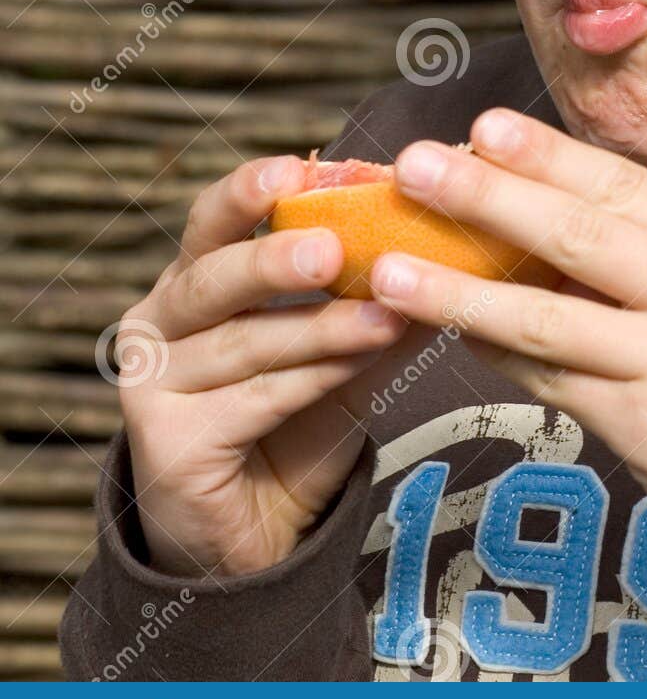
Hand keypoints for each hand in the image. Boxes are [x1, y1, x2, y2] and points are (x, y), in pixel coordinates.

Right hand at [118, 154, 414, 577]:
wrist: (251, 531)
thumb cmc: (290, 420)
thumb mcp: (337, 348)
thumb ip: (371, 296)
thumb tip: (443, 240)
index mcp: (190, 280)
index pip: (209, 220)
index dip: (248, 190)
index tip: (298, 166)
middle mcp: (158, 321)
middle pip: (213, 276)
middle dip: (276, 258)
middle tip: (333, 247)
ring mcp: (151, 384)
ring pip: (246, 342)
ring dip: (321, 328)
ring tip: (385, 315)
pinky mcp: (167, 442)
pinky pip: (251, 400)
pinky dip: (311, 380)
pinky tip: (357, 365)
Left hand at [370, 110, 646, 582]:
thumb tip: (556, 215)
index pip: (631, 189)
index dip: (551, 156)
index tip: (487, 125)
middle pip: (583, 234)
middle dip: (491, 194)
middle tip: (418, 163)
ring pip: (548, 314)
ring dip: (459, 287)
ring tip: (388, 265)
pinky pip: (552, 381)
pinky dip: (494, 353)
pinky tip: (446, 331)